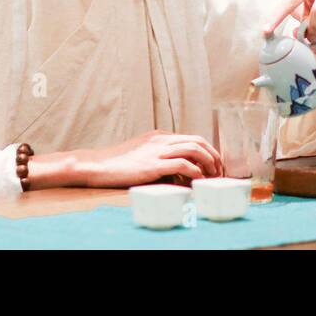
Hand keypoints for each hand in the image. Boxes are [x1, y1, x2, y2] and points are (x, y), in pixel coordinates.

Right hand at [74, 130, 222, 187]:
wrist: (97, 164)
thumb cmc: (118, 163)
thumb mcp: (142, 152)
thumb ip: (159, 156)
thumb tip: (178, 171)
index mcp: (160, 136)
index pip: (192, 138)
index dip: (208, 151)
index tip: (214, 165)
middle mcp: (161, 140)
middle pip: (198, 141)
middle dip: (213, 155)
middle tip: (218, 171)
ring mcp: (156, 151)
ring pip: (194, 149)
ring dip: (208, 163)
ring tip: (212, 176)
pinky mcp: (152, 165)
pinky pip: (181, 164)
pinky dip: (194, 171)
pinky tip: (197, 179)